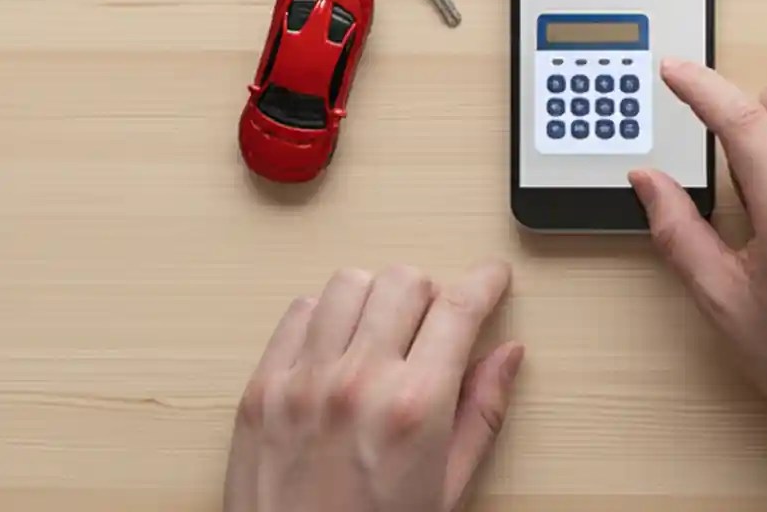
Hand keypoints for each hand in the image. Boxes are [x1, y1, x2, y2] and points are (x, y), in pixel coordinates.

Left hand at [223, 262, 522, 511]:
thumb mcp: (448, 488)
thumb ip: (482, 413)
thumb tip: (507, 355)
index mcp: (413, 408)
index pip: (458, 308)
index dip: (485, 282)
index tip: (493, 278)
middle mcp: (357, 383)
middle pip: (404, 281)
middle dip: (431, 292)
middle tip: (435, 322)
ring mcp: (301, 382)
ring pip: (348, 284)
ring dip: (377, 298)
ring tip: (384, 332)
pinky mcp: (260, 390)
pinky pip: (297, 314)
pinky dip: (324, 315)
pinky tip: (338, 346)